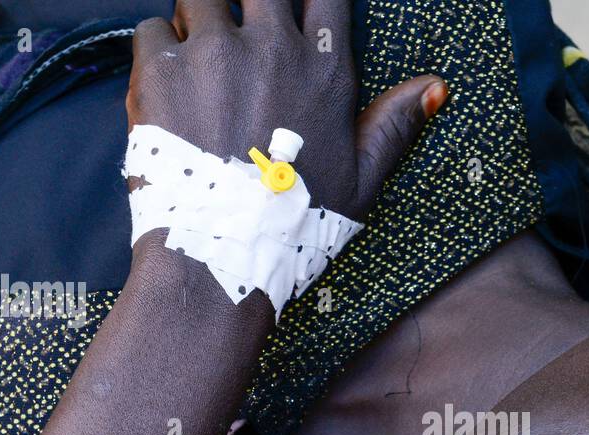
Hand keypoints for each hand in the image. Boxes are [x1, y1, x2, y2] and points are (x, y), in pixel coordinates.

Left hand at [126, 0, 447, 220]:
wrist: (222, 255)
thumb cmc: (296, 225)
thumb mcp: (361, 181)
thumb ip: (395, 125)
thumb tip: (437, 87)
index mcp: (324, 69)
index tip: (293, 16)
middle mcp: (271, 48)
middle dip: (248, 4)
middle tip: (239, 39)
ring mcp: (213, 53)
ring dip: (198, 18)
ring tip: (198, 58)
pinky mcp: (161, 69)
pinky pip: (150, 29)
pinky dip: (156, 49)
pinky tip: (166, 85)